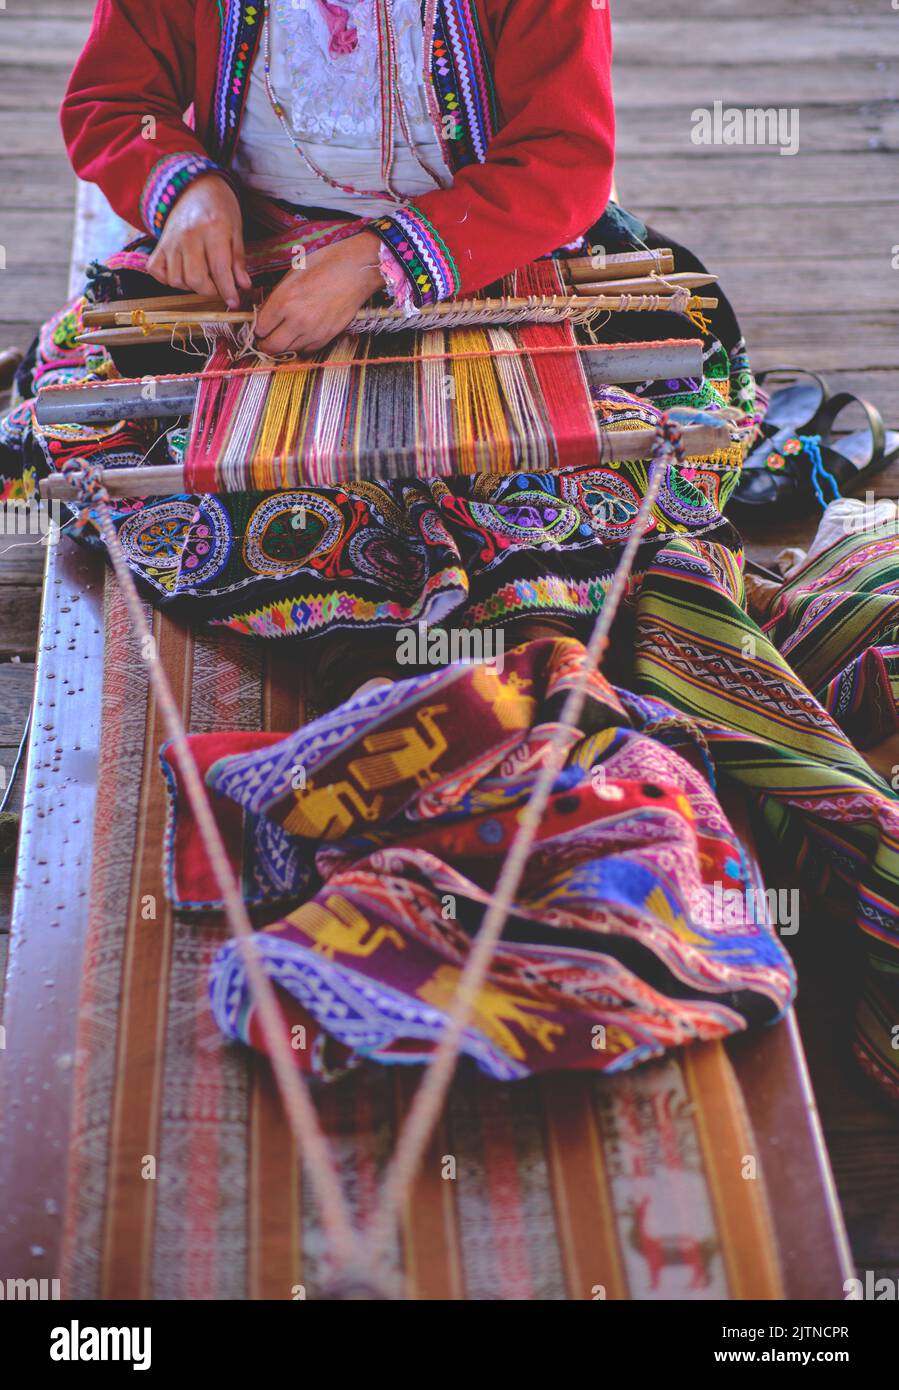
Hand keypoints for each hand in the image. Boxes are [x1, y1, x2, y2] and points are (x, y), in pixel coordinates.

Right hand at [146, 174, 251, 308]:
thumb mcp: (236, 231)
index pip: (219, 270)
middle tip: (219, 286)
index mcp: (213, 230)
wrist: (196, 187)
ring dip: (191, 286)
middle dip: (210, 291)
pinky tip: (183, 272)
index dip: (228, 291)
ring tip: (203, 276)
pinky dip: (169, 279)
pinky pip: (158, 271)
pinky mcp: (159, 244)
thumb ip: (238, 260)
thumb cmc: (220, 208)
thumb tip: (244, 286)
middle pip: (195, 279)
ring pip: (176, 280)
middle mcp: (188, 236)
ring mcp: (171, 240)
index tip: (234, 303)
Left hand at [254, 231, 384, 354]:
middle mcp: (296, 320)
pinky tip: (301, 335)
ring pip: (288, 351)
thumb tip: (266, 313)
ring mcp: (313, 331)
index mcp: (284, 300)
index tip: (260, 325)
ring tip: (283, 336)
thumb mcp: (293, 273)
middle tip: (265, 338)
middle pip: (271, 346)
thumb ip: (277, 296)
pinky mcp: (327, 337)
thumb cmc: (325, 263)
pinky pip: (306, 350)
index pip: (260, 327)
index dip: (257, 327)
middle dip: (264, 344)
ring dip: (283, 345)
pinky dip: (300, 346)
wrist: (357, 270)